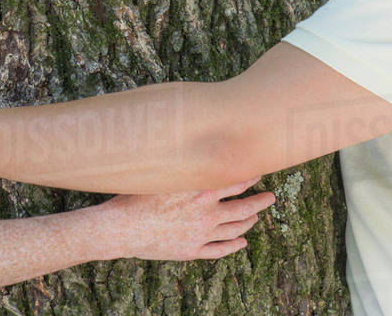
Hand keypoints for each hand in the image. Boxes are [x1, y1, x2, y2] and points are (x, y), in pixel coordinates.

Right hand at [103, 178, 274, 260]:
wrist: (121, 227)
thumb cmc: (137, 194)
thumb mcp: (163, 173)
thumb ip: (184, 164)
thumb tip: (194, 142)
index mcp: (201, 191)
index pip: (236, 182)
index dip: (251, 176)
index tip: (260, 170)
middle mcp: (206, 213)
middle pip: (243, 208)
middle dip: (260, 202)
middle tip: (271, 197)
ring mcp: (201, 235)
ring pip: (234, 230)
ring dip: (249, 223)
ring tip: (256, 218)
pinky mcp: (191, 251)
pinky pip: (220, 250)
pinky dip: (234, 246)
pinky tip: (241, 243)